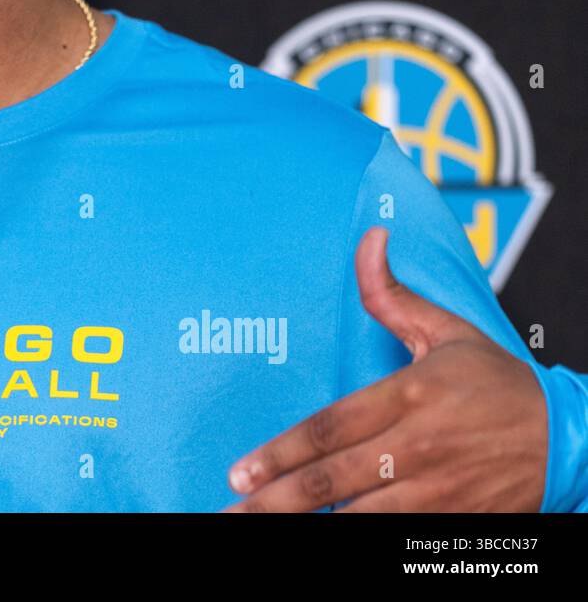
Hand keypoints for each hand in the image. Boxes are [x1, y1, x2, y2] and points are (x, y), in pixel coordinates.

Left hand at [222, 227, 546, 511]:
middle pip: (330, 481)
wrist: (570, 438)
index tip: (241, 471)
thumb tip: (369, 240)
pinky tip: (317, 543)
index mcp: (409, 397)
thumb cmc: (501, 384)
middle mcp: (417, 447)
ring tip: (254, 529)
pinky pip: (393, 538)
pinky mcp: (452, 521)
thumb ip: (392, 295)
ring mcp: (436, 492)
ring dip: (305, 527)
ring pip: (357, 517)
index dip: (278, 454)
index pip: (327, 430)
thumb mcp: (447, 332)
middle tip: (230, 509)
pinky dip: (356, 540)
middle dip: (274, 500)